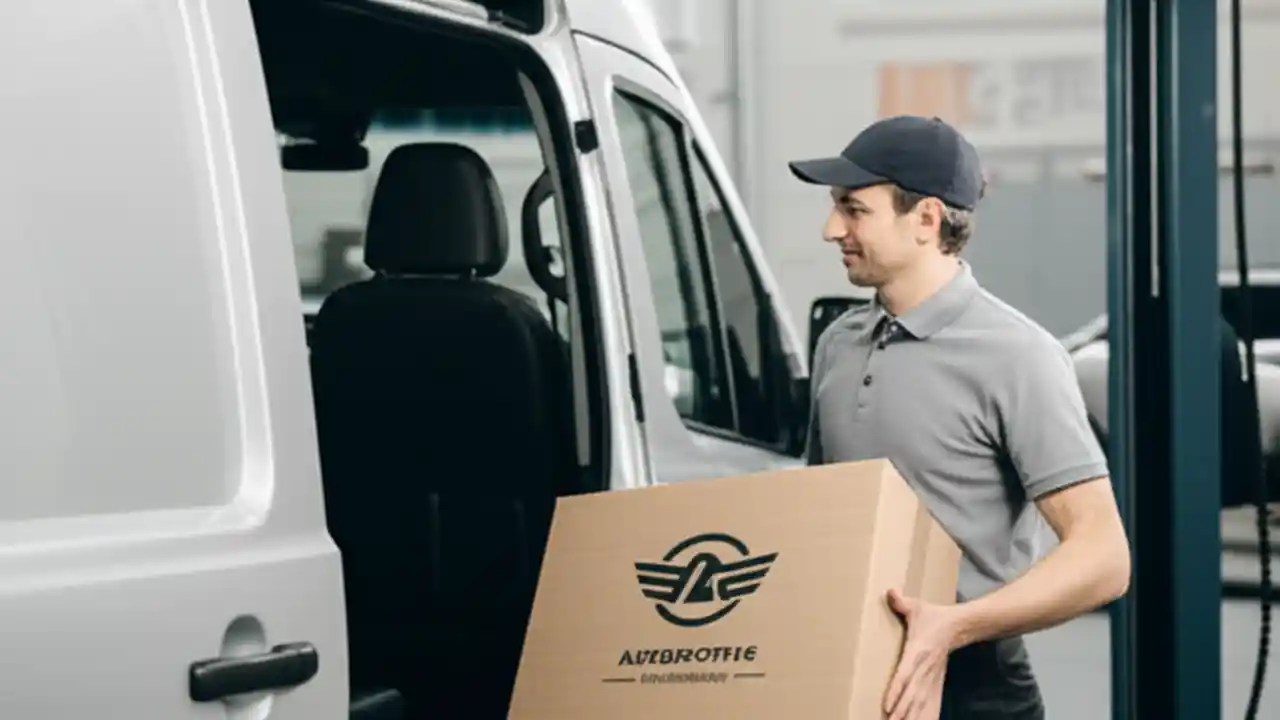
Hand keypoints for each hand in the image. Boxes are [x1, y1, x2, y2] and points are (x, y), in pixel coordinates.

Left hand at [883, 588, 961, 719]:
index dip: (896, 690)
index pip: (905, 674)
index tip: (887, 706)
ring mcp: (932, 677)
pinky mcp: (936, 681)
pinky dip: (928, 714)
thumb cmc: (934, 617)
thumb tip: (890, 590)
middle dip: (902, 711)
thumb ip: (901, 602)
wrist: (961, 626)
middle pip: (912, 695)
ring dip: (913, 716)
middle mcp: (925, 668)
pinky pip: (931, 702)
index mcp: (917, 652)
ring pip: (922, 702)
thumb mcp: (917, 607)